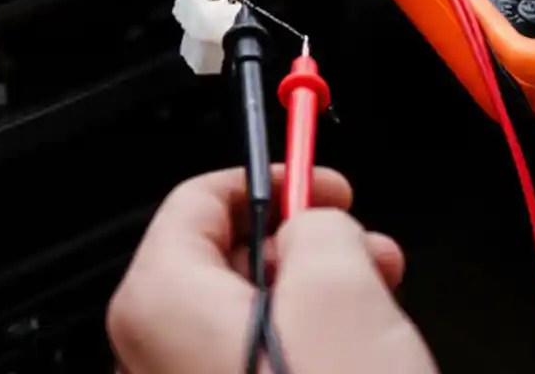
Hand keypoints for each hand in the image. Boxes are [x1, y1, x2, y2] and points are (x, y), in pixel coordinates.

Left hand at [107, 166, 436, 373]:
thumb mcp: (341, 287)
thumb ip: (320, 226)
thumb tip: (317, 224)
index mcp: (160, 303)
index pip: (195, 202)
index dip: (268, 179)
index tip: (319, 181)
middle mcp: (156, 355)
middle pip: (222, 260)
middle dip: (302, 241)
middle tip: (361, 240)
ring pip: (247, 317)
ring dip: (315, 294)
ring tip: (379, 299)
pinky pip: (254, 365)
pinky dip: (307, 345)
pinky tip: (357, 351)